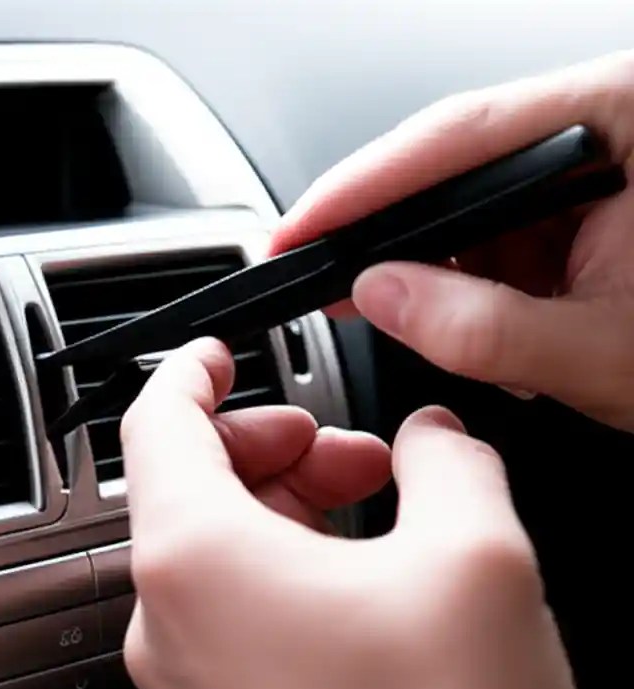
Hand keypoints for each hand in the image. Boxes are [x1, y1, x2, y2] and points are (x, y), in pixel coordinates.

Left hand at [120, 339, 577, 688]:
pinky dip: (279, 571)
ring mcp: (185, 677)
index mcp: (196, 558)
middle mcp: (167, 620)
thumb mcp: (477, 563)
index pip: (154, 421)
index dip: (190, 368)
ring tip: (372, 511)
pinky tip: (358, 581)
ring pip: (212, 550)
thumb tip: (438, 436)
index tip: (219, 347)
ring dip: (282, 509)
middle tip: (352, 448)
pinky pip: (228, 613)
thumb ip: (450, 463)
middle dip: (271, 445)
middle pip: (188, 483)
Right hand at [271, 50, 633, 430]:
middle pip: (465, 161)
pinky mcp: (607, 201)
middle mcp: (619, 122)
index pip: (463, 135)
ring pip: (484, 200)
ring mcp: (612, 161)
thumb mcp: (609, 353)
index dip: (362, 187)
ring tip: (403, 317)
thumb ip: (482, 329)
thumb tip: (382, 298)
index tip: (299, 228)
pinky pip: (515, 228)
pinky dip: (480, 279)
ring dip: (437, 265)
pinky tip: (469, 321)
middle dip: (392, 232)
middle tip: (317, 275)